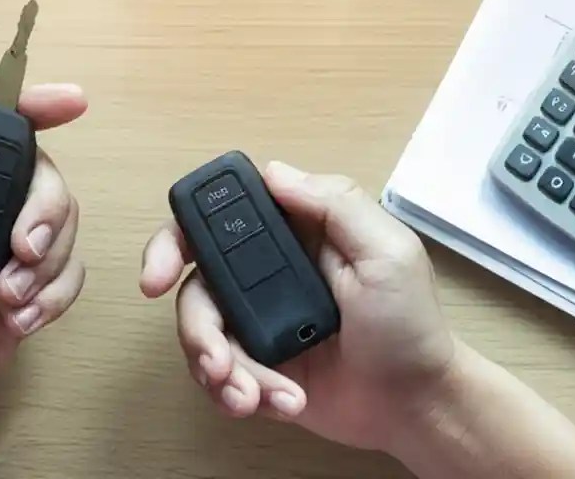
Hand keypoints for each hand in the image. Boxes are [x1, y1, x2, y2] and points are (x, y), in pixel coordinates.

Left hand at [0, 85, 87, 444]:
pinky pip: (71, 275)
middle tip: (20, 249)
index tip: (73, 103)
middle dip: (45, 211)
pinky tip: (20, 320)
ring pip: (64, 227)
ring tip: (8, 298)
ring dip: (46, 263)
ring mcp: (6, 256)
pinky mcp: (28, 295)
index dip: (37, 111)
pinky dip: (55, 295)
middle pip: (45, 179)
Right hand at [139, 160, 459, 453]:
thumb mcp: (388, 252)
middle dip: (194, 326)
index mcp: (293, 236)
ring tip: (253, 395)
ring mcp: (258, 324)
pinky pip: (219, 377)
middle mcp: (265, 276)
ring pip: (201, 336)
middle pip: (194, 285)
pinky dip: (237, 393)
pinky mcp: (257, 368)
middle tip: (212, 358)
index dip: (176, 238)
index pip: (220, 220)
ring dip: (219, 369)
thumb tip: (274, 172)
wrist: (416, 403)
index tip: (158, 272)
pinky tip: (273, 402)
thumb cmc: (411, 325)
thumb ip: (335, 205)